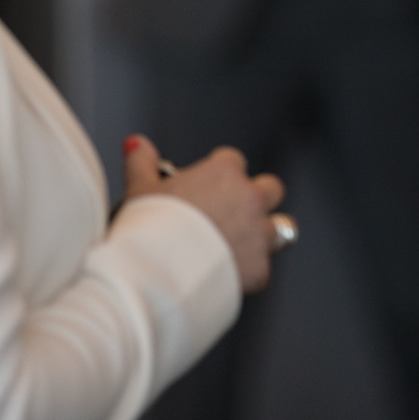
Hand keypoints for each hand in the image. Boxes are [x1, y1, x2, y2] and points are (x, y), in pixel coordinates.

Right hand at [123, 135, 287, 291]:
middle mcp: (249, 199)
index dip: (220, 174)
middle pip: (271, 189)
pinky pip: (263, 269)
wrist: (154, 275)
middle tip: (234, 213)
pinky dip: (249, 273)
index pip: (233, 161)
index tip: (207, 187)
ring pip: (282, 228)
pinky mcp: (259, 270)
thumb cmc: (147, 229)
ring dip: (267, 234)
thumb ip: (141, 162)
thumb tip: (136, 143)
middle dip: (258, 198)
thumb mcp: (139, 189)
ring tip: (244, 245)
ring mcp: (259, 235)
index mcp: (224, 173)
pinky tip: (229, 277)